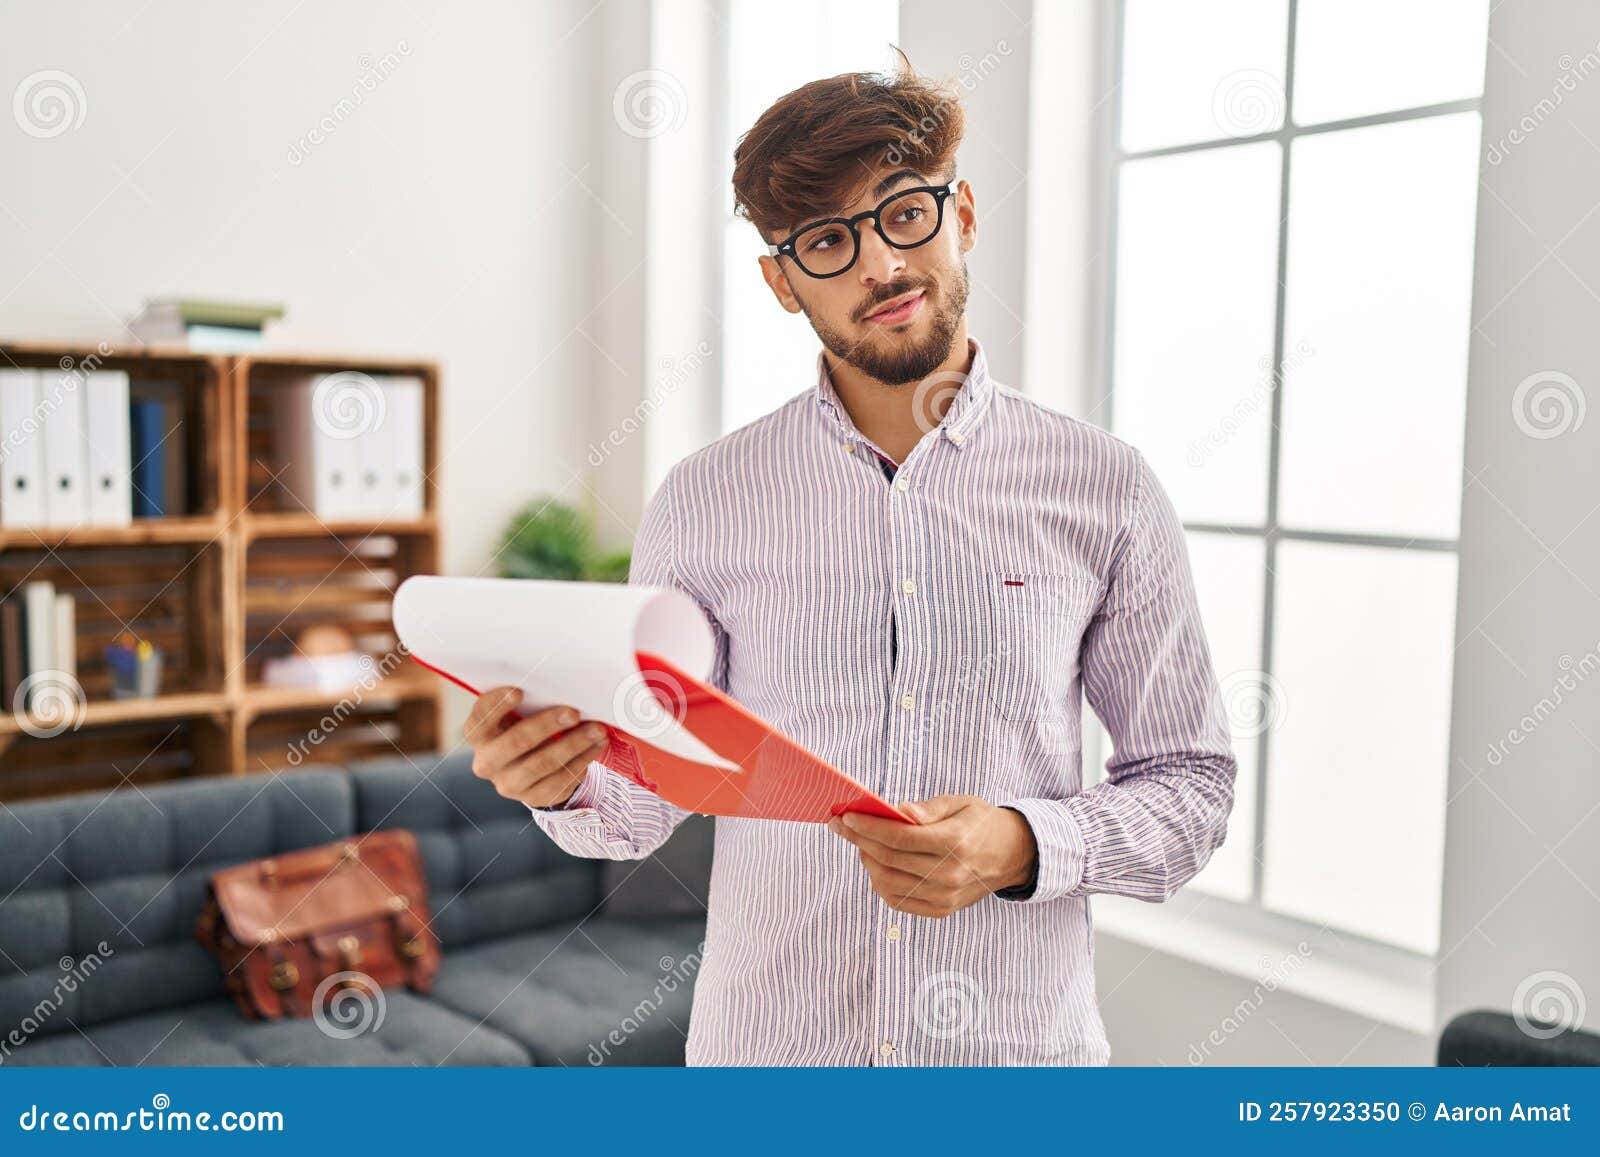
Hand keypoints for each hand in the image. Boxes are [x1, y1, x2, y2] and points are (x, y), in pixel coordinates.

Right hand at [463, 687, 608, 807]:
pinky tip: (595, 746)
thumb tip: (560, 686)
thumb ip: (529, 703)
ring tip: (596, 730)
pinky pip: (560, 780)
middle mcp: (487, 762)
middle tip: (573, 713)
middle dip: (547, 725)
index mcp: (479, 735)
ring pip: (542, 763)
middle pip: (516, 741)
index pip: (481, 717)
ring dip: (573, 744)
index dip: (497, 704)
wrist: (532, 768)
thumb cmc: (526, 728)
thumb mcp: (519, 716)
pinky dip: (582, 760)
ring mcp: (508, 784)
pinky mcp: (533, 797)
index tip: (519, 692)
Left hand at [827, 795, 1037, 918]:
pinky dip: (879, 882)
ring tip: (860, 843)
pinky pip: (898, 900)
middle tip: (841, 825)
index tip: (846, 816)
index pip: (900, 837)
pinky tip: (875, 864)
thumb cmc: (981, 823)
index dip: (868, 827)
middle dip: (858, 840)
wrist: (1011, 855)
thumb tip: (899, 811)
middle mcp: (949, 874)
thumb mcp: (960, 803)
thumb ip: (928, 808)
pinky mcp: (940, 910)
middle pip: (888, 858)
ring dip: (866, 861)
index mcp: (955, 843)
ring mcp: (944, 897)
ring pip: (887, 882)